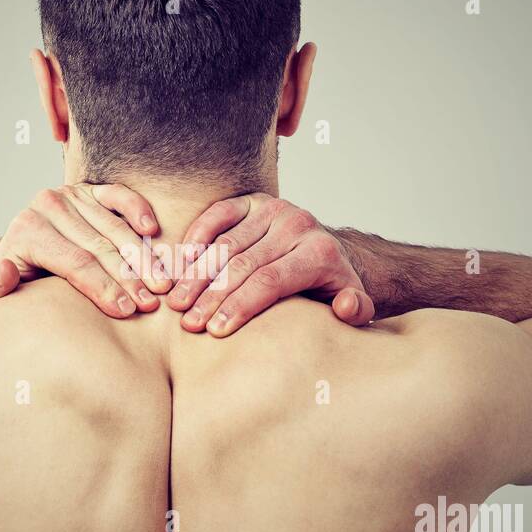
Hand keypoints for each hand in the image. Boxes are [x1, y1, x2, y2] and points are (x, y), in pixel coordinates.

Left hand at [0, 184, 171, 316]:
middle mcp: (48, 205)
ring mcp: (71, 194)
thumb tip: (6, 271)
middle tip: (152, 302)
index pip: (75, 262)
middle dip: (129, 278)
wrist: (18, 253)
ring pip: (114, 227)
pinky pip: (119, 196)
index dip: (103, 288)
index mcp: (27, 229)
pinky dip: (138, 210)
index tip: (126, 311)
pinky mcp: (89, 190)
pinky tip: (153, 231)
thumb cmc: (15, 282)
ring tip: (162, 283)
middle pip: (99, 247)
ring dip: (142, 256)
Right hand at [168, 193, 374, 335]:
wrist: (333, 251)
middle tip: (187, 321)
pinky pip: (220, 214)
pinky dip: (197, 236)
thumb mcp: (355, 305)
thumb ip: (356, 312)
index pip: (270, 281)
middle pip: (243, 264)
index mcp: (319, 252)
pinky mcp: (255, 201)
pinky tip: (180, 262)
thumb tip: (344, 305)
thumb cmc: (332, 287)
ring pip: (226, 243)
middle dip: (210, 296)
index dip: (239, 306)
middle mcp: (297, 225)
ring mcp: (274, 210)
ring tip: (175, 300)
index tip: (214, 330)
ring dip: (196, 273)